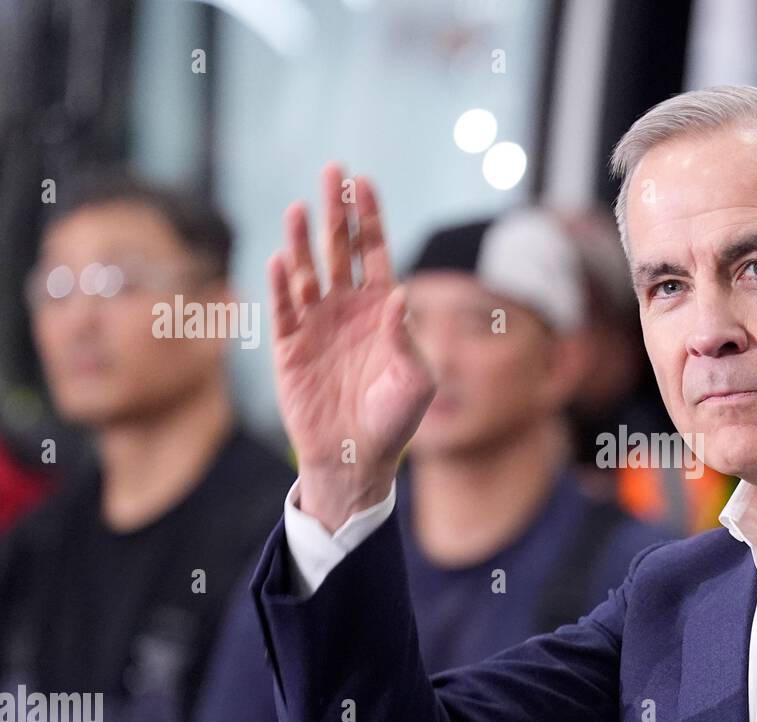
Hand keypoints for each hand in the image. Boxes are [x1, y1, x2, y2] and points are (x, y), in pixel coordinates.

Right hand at [267, 163, 435, 530]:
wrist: (358, 457)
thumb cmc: (395, 420)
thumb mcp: (416, 380)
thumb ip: (407, 338)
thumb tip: (398, 293)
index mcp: (381, 310)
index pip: (374, 252)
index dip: (369, 217)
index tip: (363, 181)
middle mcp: (347, 309)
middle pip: (339, 249)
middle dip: (336, 211)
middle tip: (331, 170)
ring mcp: (316, 325)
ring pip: (307, 271)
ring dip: (304, 240)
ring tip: (302, 208)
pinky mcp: (289, 348)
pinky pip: (282, 310)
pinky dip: (281, 286)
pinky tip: (282, 259)